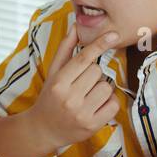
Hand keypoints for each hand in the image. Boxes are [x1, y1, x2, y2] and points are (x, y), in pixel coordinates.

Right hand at [25, 25, 120, 150]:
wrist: (42, 130)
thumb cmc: (49, 97)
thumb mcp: (53, 72)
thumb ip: (65, 49)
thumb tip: (76, 26)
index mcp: (58, 83)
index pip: (84, 59)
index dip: (99, 45)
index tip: (113, 35)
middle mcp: (69, 98)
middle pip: (97, 72)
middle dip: (93, 75)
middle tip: (82, 84)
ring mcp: (81, 113)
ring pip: (107, 87)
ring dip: (101, 89)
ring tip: (88, 96)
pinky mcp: (93, 126)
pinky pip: (113, 105)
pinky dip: (108, 103)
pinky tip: (96, 106)